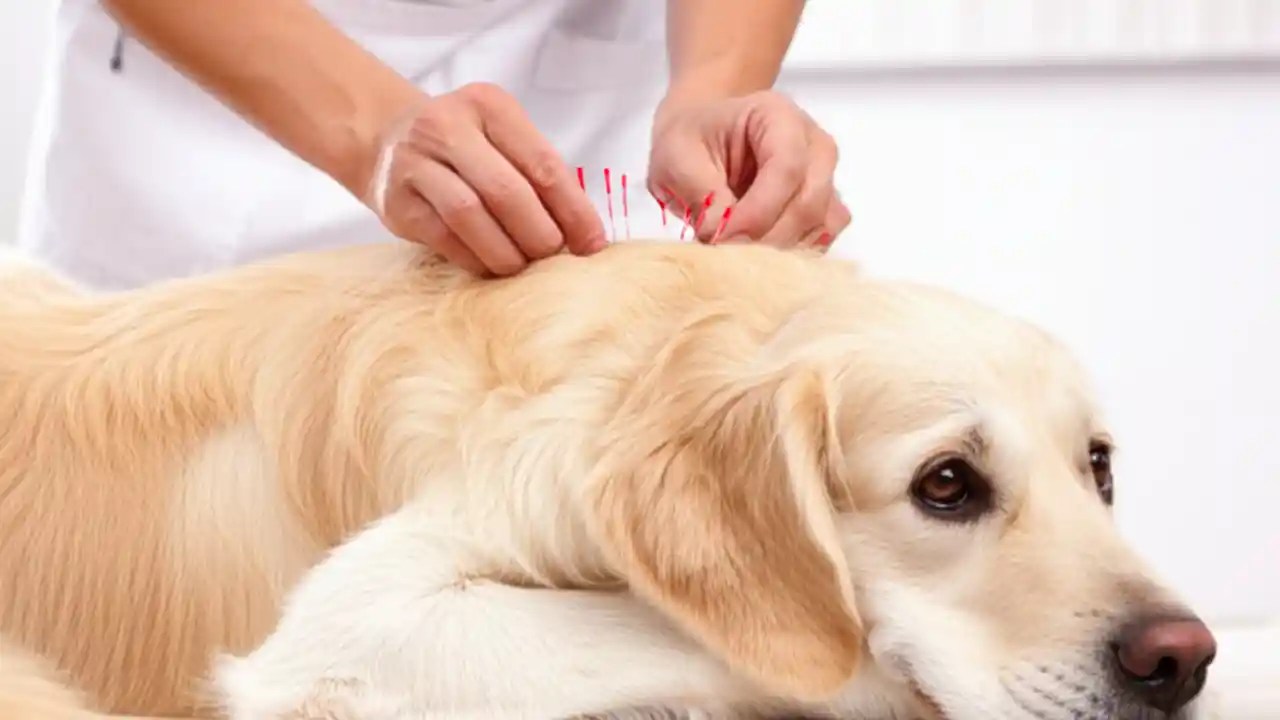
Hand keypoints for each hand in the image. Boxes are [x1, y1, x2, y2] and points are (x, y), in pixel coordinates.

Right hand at [365, 83, 606, 275]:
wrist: (385, 137)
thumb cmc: (465, 146)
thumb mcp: (502, 139)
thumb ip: (539, 176)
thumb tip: (585, 235)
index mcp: (488, 106)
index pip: (542, 163)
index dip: (573, 210)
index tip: (592, 244)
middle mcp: (447, 126)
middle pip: (506, 190)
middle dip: (539, 233)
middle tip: (554, 255)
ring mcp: (415, 163)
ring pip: (470, 215)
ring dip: (506, 251)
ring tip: (523, 266)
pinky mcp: (397, 202)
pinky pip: (444, 237)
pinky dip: (476, 258)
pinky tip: (492, 266)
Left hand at [648, 90, 849, 249]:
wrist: (700, 139)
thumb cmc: (689, 139)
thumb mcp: (677, 159)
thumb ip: (704, 197)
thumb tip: (723, 239)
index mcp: (778, 117)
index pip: (787, 167)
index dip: (757, 211)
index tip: (720, 237)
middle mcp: (813, 145)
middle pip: (810, 200)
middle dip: (767, 237)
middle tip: (724, 253)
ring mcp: (824, 177)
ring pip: (821, 223)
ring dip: (780, 249)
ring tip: (737, 254)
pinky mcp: (823, 206)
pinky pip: (822, 237)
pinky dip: (792, 253)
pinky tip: (757, 254)